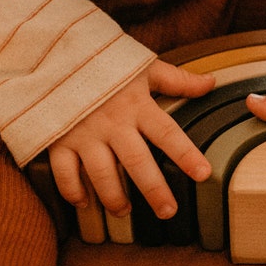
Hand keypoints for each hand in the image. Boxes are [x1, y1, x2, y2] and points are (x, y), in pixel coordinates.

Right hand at [48, 61, 213, 217]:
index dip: (186, 154)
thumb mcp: (142, 67)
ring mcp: (84, 133)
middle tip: (169, 212)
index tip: (204, 174)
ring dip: (113, 197)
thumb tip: (210, 83)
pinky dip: (72, 190)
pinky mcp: (58, 140)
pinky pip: (64, 172)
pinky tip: (84, 203)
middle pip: (137, 162)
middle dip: (154, 189)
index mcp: (136, 104)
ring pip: (101, 174)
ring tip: (124, 212)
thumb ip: (176, 80)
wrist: (54, 54)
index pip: (167, 133)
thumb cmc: (104, 63)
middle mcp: (112, 122)